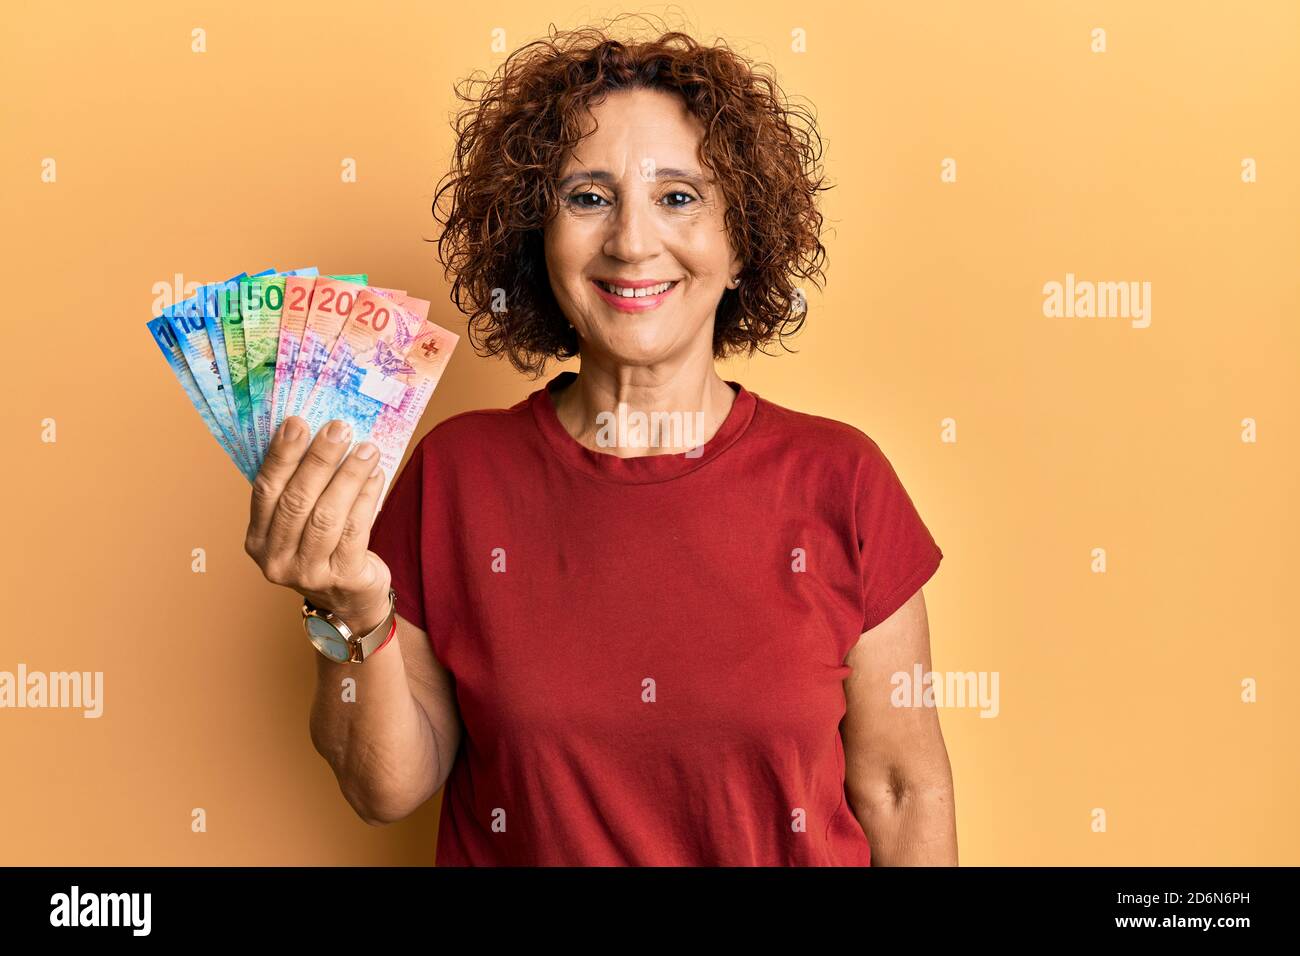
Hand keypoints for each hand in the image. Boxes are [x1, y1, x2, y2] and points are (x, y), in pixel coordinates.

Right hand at [245, 416, 391, 626]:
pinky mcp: (343, 577)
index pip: (265, 490)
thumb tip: (317, 433)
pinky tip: (376, 475)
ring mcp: (308, 573)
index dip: (282, 455)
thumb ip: (298, 488)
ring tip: (366, 448)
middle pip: (297, 501)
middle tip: (339, 428)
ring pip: (328, 515)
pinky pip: (356, 529)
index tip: (297, 422)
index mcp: (257, 540)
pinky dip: (366, 497)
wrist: (349, 599)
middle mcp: (276, 560)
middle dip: (319, 460)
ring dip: (349, 476)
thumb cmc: (324, 549)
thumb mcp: (299, 525)